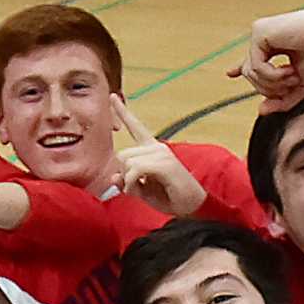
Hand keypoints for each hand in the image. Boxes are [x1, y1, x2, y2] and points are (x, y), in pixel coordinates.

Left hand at [109, 96, 205, 216]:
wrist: (193, 206)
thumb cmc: (169, 197)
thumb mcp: (142, 191)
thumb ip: (127, 183)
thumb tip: (114, 176)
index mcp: (152, 149)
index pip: (135, 127)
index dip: (123, 112)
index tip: (111, 96)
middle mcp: (157, 147)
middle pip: (123, 154)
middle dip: (123, 174)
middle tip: (134, 187)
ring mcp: (162, 154)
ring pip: (127, 162)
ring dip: (128, 181)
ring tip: (141, 189)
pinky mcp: (165, 164)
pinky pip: (135, 170)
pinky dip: (131, 183)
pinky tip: (137, 190)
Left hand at [229, 4, 303, 113]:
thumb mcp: (302, 84)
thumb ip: (282, 99)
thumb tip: (260, 111)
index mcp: (273, 45)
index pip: (253, 60)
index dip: (241, 68)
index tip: (230, 73)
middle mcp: (264, 37)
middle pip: (252, 76)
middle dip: (271, 88)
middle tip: (292, 82)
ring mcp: (260, 33)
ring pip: (251, 73)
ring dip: (273, 83)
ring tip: (292, 75)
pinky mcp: (259, 32)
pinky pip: (255, 67)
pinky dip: (272, 75)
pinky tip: (288, 69)